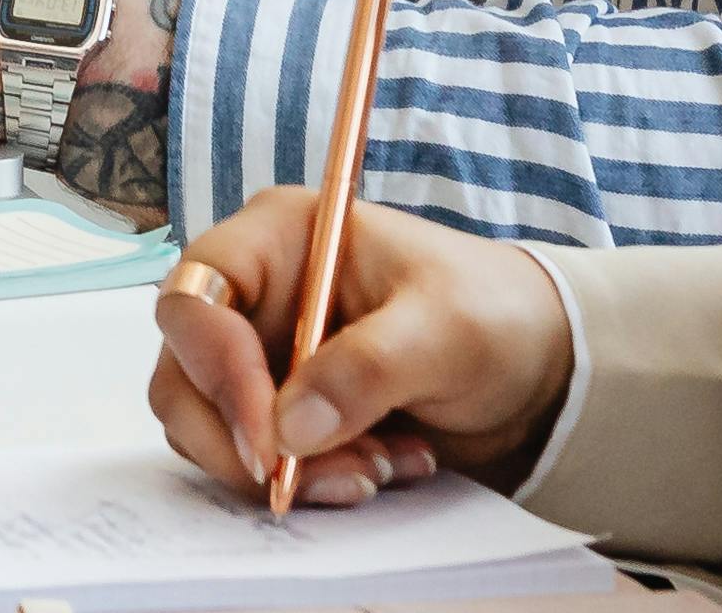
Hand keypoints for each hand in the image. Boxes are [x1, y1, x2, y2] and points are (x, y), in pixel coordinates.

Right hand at [146, 185, 567, 511]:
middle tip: (336, 476)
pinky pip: (256, 461)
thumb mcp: (445, 329)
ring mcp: (261, 356)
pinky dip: (311, 481)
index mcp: (279, 239)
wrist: (535, 365)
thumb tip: (288, 429)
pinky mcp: (280, 412)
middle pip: (185, 376)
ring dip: (289, 470)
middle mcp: (255, 296)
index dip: (217, 370)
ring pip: (213, 430)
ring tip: (380, 469)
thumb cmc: (490, 312)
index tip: (270, 442)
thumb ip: (367, 368)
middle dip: (249, 441)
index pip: (196, 296)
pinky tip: (385, 467)